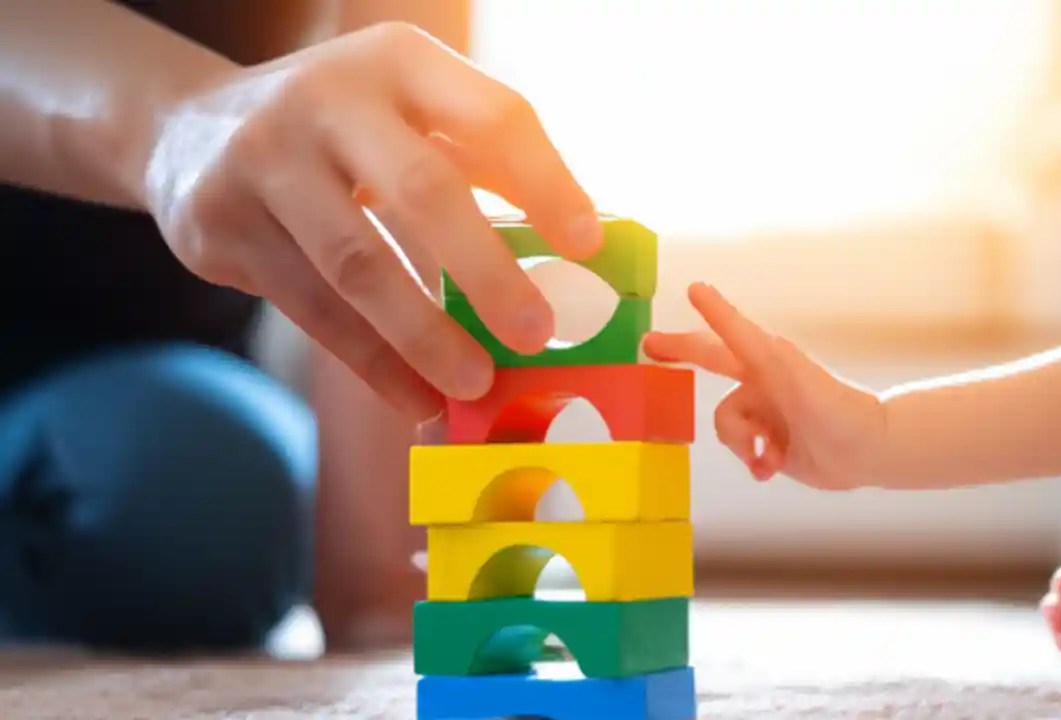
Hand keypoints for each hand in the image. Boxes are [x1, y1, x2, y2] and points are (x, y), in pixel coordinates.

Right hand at [141, 23, 600, 419]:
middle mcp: (327, 97)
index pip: (493, 116)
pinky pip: (314, 309)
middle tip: (535, 335)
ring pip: (359, 265)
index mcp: (398, 61)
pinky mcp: (222, 224)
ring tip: (475, 385)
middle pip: (424, 190)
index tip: (589, 246)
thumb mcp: (407, 112)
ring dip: (425, 337)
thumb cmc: (342, 131)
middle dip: (487, 273)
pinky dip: (373, 363)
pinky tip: (414, 398)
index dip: (548, 183)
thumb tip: (575, 248)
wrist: (190, 131)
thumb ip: (482, 160)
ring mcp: (263, 159)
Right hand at [644, 283, 886, 489]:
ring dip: (741, 443)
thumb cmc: (829, 402)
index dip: (702, 316)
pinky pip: (743, 453)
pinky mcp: (771, 445)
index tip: (689, 291)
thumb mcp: (780, 366)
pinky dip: (754, 462)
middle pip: (712, 368)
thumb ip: (739, 333)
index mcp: (763, 361)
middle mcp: (760, 383)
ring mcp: (765, 414)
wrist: (867, 451)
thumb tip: (700, 289)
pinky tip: (771, 468)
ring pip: (725, 426)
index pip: (720, 336)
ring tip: (768, 453)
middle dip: (682, 358)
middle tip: (650, 349)